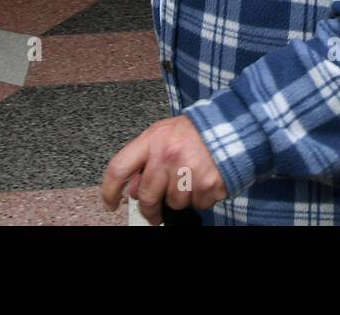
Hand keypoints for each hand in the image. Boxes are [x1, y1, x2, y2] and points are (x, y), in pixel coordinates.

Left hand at [100, 115, 227, 223]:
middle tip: (154, 213)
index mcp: (153, 140)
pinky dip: (200, 199)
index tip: (111, 203)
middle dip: (149, 210)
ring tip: (189, 181)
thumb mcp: (163, 134)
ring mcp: (188, 171)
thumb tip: (133, 190)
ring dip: (180, 199)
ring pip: (173, 203)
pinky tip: (203, 181)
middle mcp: (168, 155)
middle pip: (146, 197)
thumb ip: (144, 158)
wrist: (229, 126)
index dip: (109, 191)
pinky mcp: (208, 184)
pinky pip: (197, 204)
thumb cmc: (193, 132)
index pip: (119, 169)